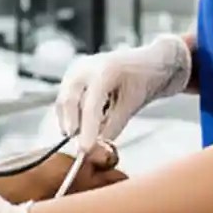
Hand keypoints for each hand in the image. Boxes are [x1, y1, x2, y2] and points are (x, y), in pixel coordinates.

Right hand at [55, 34, 191, 152]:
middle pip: (68, 101)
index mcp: (104, 71)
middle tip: (84, 146)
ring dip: (73, 121)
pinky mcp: (72, 77)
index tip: (85, 149)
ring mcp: (76, 70)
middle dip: (73, 125)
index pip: (90, 105)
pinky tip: (89, 120)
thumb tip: (97, 146)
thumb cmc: (143, 79)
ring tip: (92, 129)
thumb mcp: (133, 105)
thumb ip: (113, 126)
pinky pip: (66, 100)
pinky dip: (73, 114)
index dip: (86, 129)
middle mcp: (85, 67)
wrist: (147, 63)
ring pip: (64, 102)